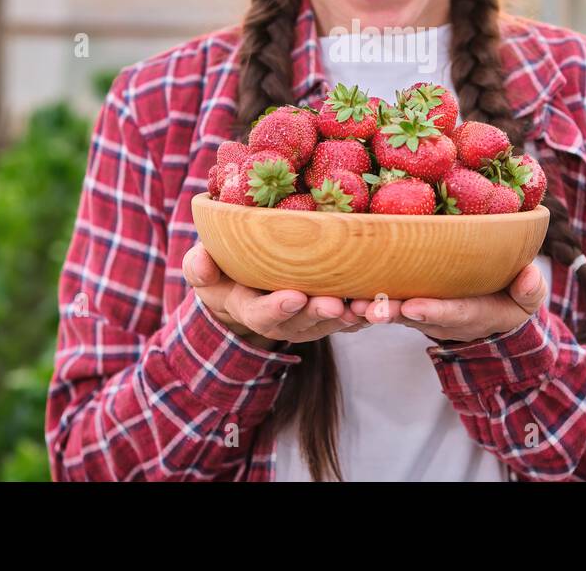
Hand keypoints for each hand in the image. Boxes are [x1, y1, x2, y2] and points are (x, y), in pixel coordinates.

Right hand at [182, 243, 366, 349]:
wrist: (249, 282)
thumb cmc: (224, 269)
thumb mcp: (204, 268)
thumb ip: (200, 266)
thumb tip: (201, 265)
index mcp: (249, 307)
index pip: (261, 313)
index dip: (277, 308)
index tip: (293, 297)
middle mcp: (284, 319)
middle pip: (303, 322)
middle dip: (319, 313)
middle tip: (336, 304)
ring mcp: (311, 317)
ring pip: (332, 321)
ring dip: (350, 315)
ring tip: (366, 306)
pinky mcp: (334, 308)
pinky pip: (354, 314)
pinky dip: (369, 310)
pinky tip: (384, 299)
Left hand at [346, 263, 548, 343]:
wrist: (490, 308)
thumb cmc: (510, 297)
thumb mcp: (527, 297)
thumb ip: (529, 289)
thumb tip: (531, 274)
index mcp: (469, 312)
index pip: (450, 313)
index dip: (433, 310)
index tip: (414, 306)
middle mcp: (438, 315)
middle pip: (411, 314)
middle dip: (391, 311)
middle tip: (370, 307)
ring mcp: (418, 308)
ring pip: (391, 307)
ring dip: (369, 306)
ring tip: (346, 302)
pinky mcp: (404, 297)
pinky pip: (381, 296)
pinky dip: (360, 294)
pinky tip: (337, 285)